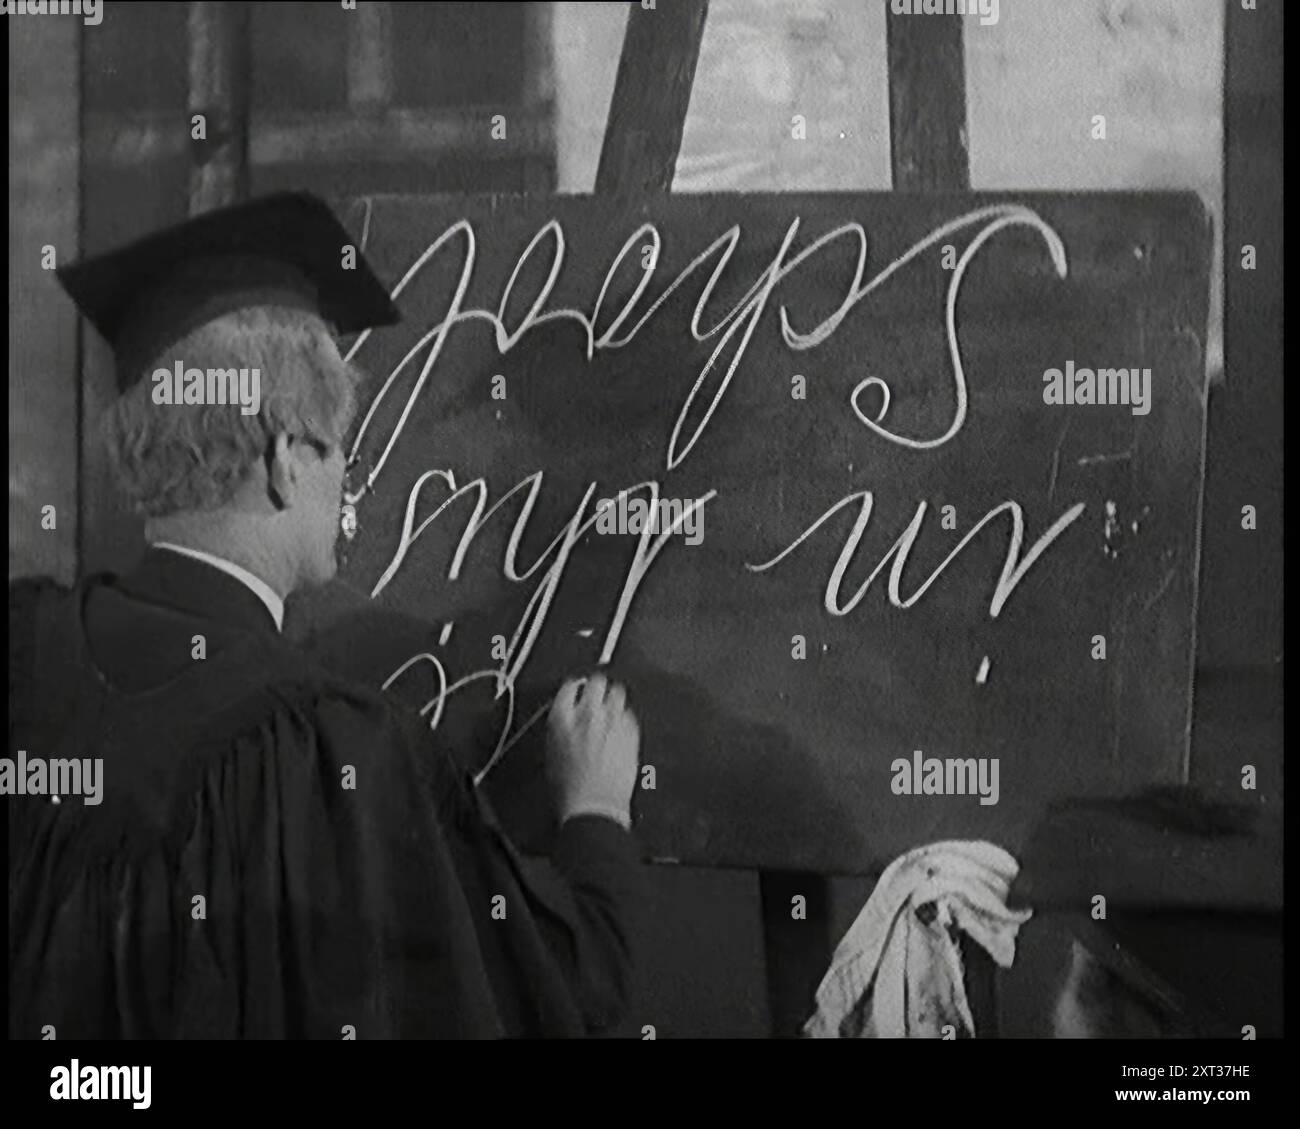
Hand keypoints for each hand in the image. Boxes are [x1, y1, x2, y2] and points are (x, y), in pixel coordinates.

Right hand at [546, 673, 639, 829]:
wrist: (593, 807)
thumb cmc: (569, 790)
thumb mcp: (552, 753)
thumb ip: (562, 727)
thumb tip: (569, 717)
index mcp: (562, 719)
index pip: (570, 686)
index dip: (575, 687)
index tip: (578, 690)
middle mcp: (588, 715)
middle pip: (597, 681)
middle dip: (598, 686)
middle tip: (598, 695)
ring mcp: (612, 722)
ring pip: (618, 693)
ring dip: (614, 699)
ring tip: (612, 709)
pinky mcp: (632, 732)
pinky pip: (630, 715)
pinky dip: (625, 719)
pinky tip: (621, 729)